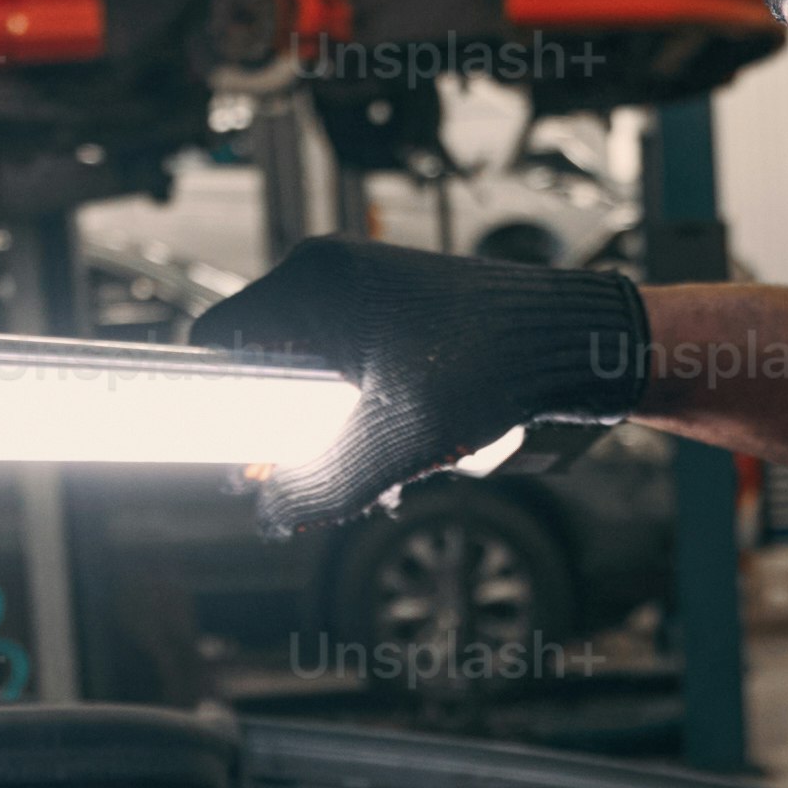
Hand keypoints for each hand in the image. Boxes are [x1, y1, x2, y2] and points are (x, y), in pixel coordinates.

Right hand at [196, 236, 646, 529]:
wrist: (571, 337)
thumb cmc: (486, 372)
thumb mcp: (393, 445)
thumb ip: (320, 486)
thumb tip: (269, 518)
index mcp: (308, 283)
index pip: (216, 339)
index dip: (216, 404)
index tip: (244, 455)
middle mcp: (327, 268)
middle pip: (261, 354)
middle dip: (279, 422)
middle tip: (312, 472)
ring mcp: (362, 278)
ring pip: (306, 359)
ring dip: (324, 420)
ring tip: (371, 465)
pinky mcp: (394, 296)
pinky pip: (346, 350)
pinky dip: (358, 399)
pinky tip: (398, 440)